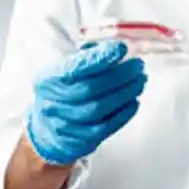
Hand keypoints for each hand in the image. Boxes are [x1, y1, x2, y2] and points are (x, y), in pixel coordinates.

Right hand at [26, 40, 146, 165]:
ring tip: (140, 81)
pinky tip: (133, 101)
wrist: (48, 128)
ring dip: (125, 93)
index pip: (75, 68)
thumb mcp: (66, 69)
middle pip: (90, 89)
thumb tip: (117, 48)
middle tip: (138, 66)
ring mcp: (64, 124)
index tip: (121, 48)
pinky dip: (123, 114)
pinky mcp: (79, 140)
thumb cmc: (63, 92)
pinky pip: (104, 128)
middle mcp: (52, 103)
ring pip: (98, 109)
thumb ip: (88, 57)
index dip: (100, 58)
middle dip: (120, 76)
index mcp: (49, 80)